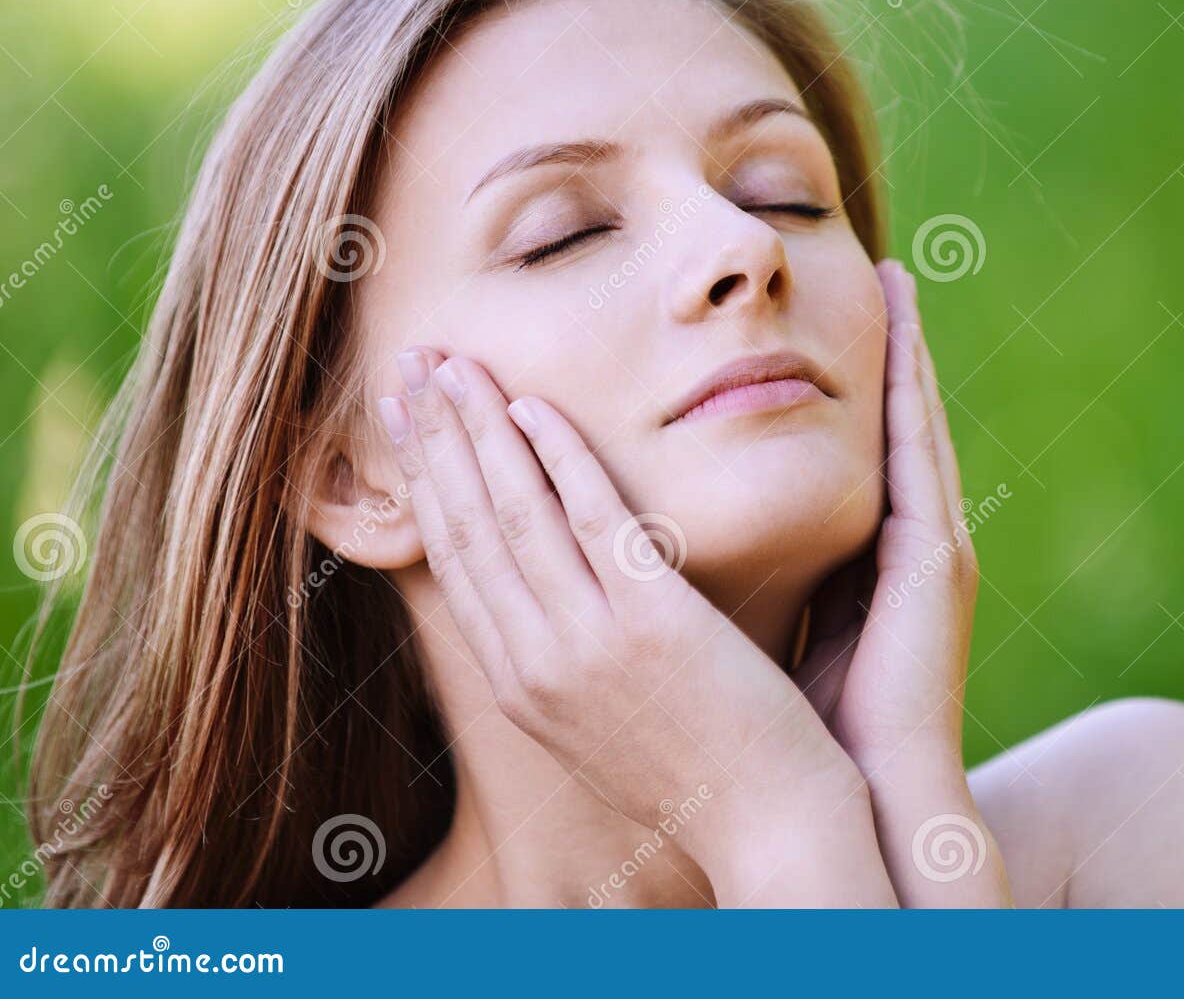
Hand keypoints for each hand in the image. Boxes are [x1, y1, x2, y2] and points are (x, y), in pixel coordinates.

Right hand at [379, 349, 896, 905]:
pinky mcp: (655, 625)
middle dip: (430, 440)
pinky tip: (535, 405)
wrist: (770, 831)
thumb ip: (569, 661)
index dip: (423, 485)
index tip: (403, 420)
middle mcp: (539, 666)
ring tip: (451, 363)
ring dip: (476, 430)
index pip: (455, 564)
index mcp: (524, 687)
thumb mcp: (603, 725)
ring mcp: (592, 645)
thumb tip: (551, 603)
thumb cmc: (702, 775)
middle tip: (408, 363)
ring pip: (514, 515)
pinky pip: (594, 520)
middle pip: (466, 528)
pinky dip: (560, 457)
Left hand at [794, 260, 1010, 904]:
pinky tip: (904, 331)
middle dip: (887, 348)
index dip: (843, 388)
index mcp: (864, 564)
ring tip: (898, 274)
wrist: (859, 806)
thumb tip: (675, 545)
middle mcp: (906, 545)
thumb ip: (750, 582)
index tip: (815, 325)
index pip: (849, 455)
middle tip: (880, 264)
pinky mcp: (936, 558)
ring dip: (908, 348)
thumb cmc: (798, 736)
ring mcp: (930, 548)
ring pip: (913, 423)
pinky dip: (914, 388)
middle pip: (890, 424)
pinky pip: (920, 453)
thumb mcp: (766, 635)